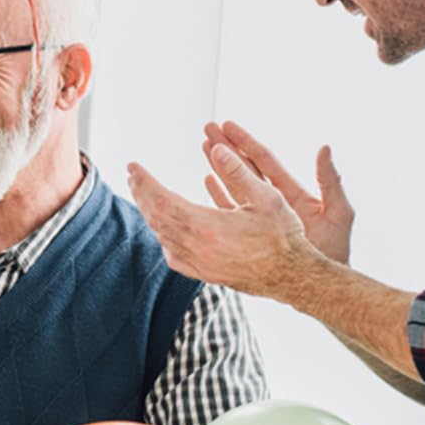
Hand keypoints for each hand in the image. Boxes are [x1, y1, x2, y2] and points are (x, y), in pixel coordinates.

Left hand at [126, 143, 319, 299]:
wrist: (291, 277)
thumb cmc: (282, 236)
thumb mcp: (267, 196)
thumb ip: (239, 171)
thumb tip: (216, 148)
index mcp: (207, 227)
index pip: (162, 201)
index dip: (145, 182)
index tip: (133, 166)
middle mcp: (196, 248)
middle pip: (155, 218)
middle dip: (142, 194)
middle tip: (133, 176)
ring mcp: (198, 264)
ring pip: (162, 236)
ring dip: (150, 214)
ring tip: (144, 195)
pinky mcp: (203, 274)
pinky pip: (173, 254)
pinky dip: (163, 236)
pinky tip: (163, 226)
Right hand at [202, 120, 353, 263]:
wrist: (321, 282)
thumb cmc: (335, 249)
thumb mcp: (339, 212)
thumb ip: (331, 180)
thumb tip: (325, 148)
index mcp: (291, 191)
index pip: (264, 160)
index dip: (245, 142)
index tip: (228, 125)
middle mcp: (274, 200)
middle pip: (244, 168)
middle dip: (226, 148)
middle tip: (207, 128)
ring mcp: (261, 216)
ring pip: (235, 185)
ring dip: (218, 166)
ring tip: (203, 147)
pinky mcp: (252, 233)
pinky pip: (231, 210)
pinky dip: (219, 194)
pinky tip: (208, 180)